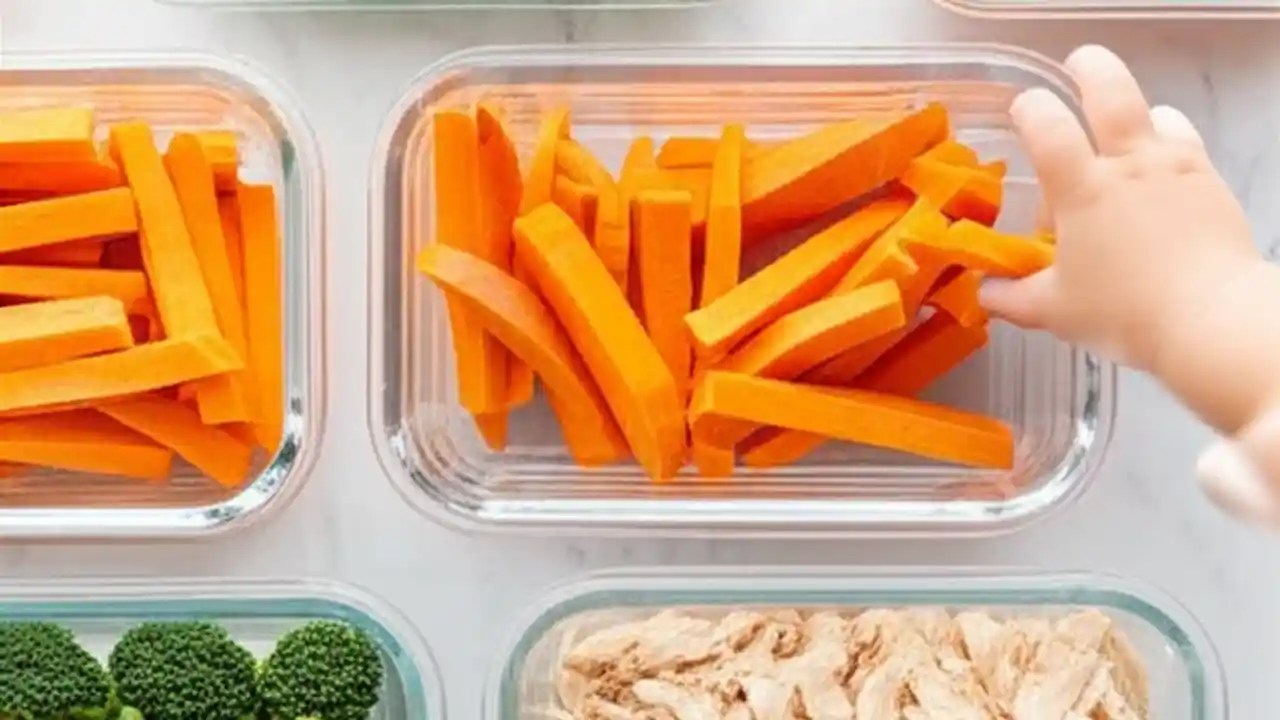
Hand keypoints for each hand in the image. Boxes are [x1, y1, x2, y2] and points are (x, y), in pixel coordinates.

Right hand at [981, 45, 1258, 370]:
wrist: (1211, 320)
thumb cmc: (1125, 314)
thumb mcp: (1053, 311)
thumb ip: (1012, 297)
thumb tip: (985, 292)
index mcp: (1082, 189)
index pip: (1046, 125)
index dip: (1028, 107)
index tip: (1021, 108)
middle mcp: (1129, 165)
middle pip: (1110, 91)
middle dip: (1090, 69)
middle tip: (1077, 65)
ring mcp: (1175, 168)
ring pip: (1154, 114)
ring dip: (1137, 114)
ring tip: (1126, 132)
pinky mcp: (1210, 182)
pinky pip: (1186, 143)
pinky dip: (1170, 142)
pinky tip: (1162, 169)